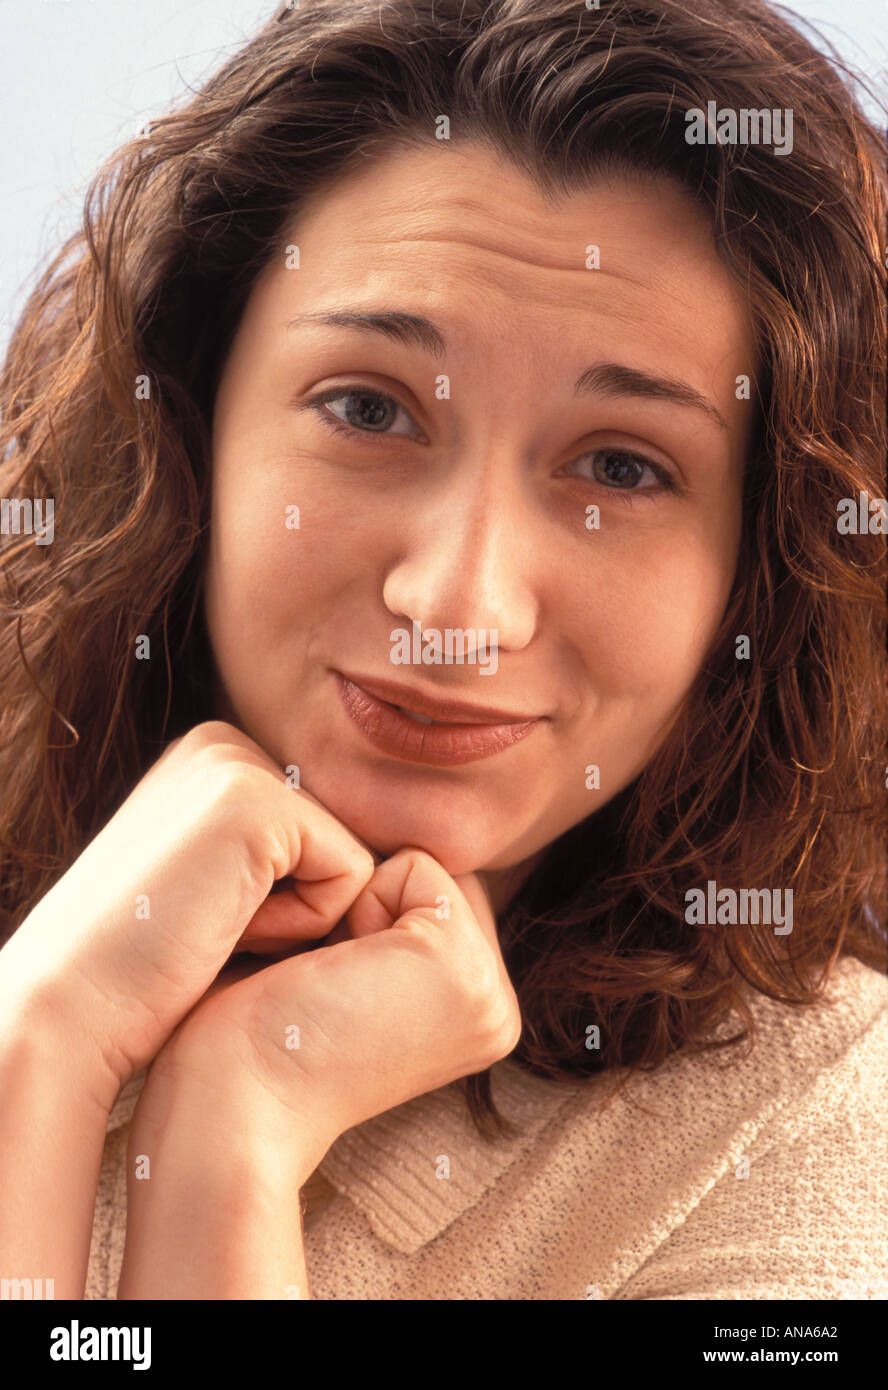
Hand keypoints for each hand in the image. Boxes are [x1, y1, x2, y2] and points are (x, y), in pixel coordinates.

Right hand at [0, 721, 376, 1094]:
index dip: (282, 899)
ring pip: (349, 857)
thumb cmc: (141, 969)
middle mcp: (221, 742)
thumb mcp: (208, 882)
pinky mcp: (257, 798)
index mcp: (209, 758)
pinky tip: (225, 927)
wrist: (71, 1006)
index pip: (319, 832)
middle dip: (293, 903)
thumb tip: (355, 859)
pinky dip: (301, 924)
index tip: (203, 916)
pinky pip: (352, 874)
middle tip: (208, 926)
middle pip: (339, 839)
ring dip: (297, 918)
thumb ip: (264, 852)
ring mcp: (236, 762)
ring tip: (213, 925)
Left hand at [131, 849, 522, 1172]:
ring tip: (331, 976)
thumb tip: (390, 844)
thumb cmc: (260, 1032)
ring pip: (426, 864)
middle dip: (370, 897)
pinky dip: (359, 899)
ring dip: (361, 899)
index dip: (364, 910)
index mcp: (480, 1011)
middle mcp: (498, 1006)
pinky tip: (335, 970)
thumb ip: (394, 918)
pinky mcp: (462, 968)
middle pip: (438, 873)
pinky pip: (413, 864)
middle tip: (327, 980)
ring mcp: (490, 991)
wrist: (232, 1100)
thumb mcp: (349, 968)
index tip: (330, 985)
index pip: (436, 893)